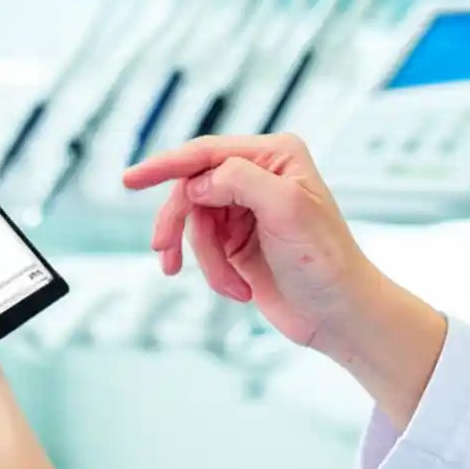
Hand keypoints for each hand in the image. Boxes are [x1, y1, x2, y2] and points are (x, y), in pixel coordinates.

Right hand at [124, 133, 370, 348]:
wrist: (339, 315)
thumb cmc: (326, 262)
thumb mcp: (288, 210)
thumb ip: (240, 181)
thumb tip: (198, 182)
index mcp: (275, 156)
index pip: (207, 152)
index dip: (166, 165)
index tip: (130, 179)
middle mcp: (259, 176)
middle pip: (193, 189)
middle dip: (181, 223)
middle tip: (162, 250)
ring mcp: (246, 210)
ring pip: (195, 223)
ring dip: (206, 259)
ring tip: (228, 285)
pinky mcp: (238, 241)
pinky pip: (204, 249)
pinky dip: (213, 271)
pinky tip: (233, 289)